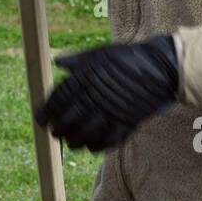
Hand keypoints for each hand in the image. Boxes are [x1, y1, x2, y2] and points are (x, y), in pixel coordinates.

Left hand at [34, 35, 179, 151]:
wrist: (160, 68)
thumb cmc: (128, 57)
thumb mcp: (100, 54)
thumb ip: (77, 61)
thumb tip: (58, 63)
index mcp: (84, 80)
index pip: (57, 102)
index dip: (45, 114)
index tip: (41, 121)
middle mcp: (94, 98)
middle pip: (66, 123)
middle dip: (57, 131)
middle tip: (55, 133)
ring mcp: (110, 113)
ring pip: (83, 137)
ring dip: (73, 142)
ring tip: (70, 142)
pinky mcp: (126, 124)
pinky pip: (105, 142)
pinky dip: (95, 147)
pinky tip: (90, 145)